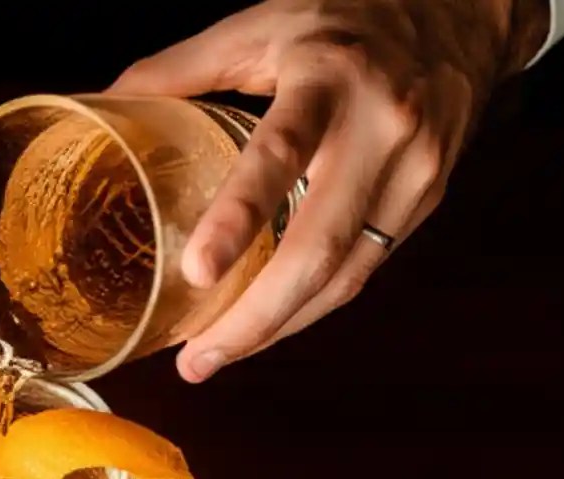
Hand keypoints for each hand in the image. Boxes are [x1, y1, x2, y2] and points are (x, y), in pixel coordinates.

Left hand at [109, 0, 548, 381]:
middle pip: (320, 247)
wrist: (459, 15)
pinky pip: (363, 270)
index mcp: (330, 79)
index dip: (239, 216)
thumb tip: (104, 102)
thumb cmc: (347, 19)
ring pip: (347, 275)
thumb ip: (181, 66)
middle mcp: (382, 130)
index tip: (196, 271)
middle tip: (194, 360)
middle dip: (255, 317)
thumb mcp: (261, 26)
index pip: (282, 153)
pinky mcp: (425, 203)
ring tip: (216, 358)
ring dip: (279, 327)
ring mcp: (413, 174)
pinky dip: (311, 307)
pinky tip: (267, 325)